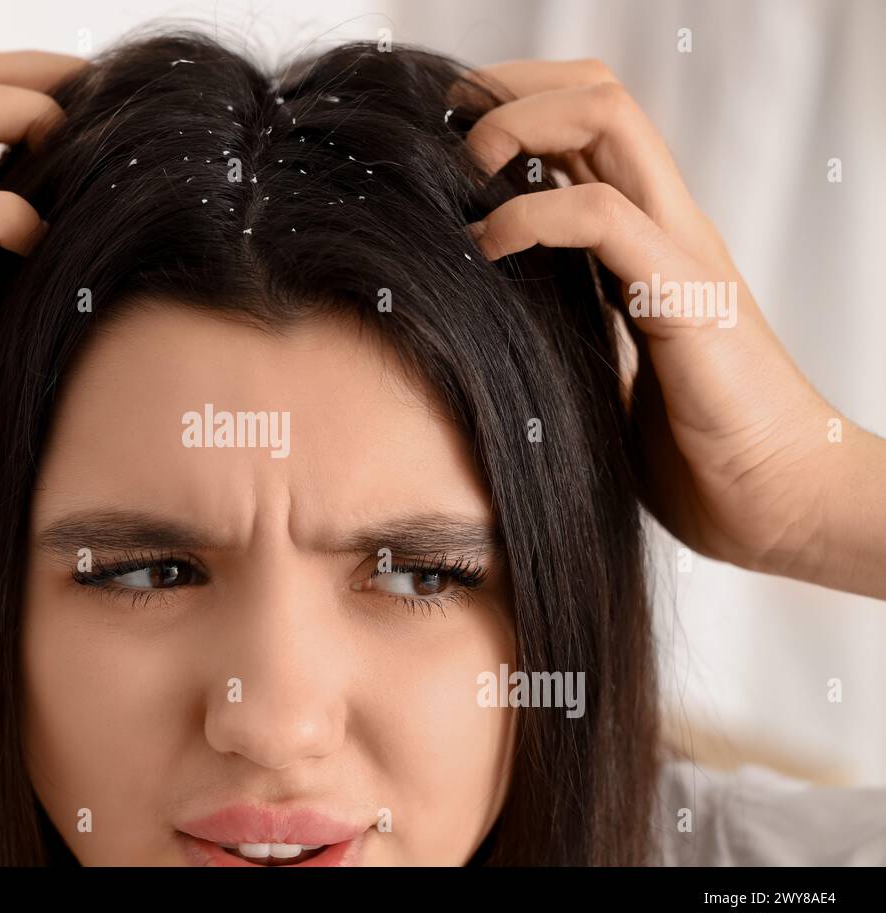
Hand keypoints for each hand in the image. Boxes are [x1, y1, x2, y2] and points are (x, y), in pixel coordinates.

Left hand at [464, 58, 885, 597]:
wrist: (779, 507)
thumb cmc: (697, 453)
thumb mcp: (603, 376)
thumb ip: (565, 333)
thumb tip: (487, 331)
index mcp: (649, 243)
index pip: (591, 130)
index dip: (520, 109)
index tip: (452, 138)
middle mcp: (669, 228)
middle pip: (599, 96)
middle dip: (513, 88)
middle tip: (450, 124)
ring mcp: (683, 254)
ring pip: (609, 122)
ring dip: (520, 125)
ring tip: (464, 169)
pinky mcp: (686, 300)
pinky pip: (604, 218)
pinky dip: (532, 216)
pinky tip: (487, 246)